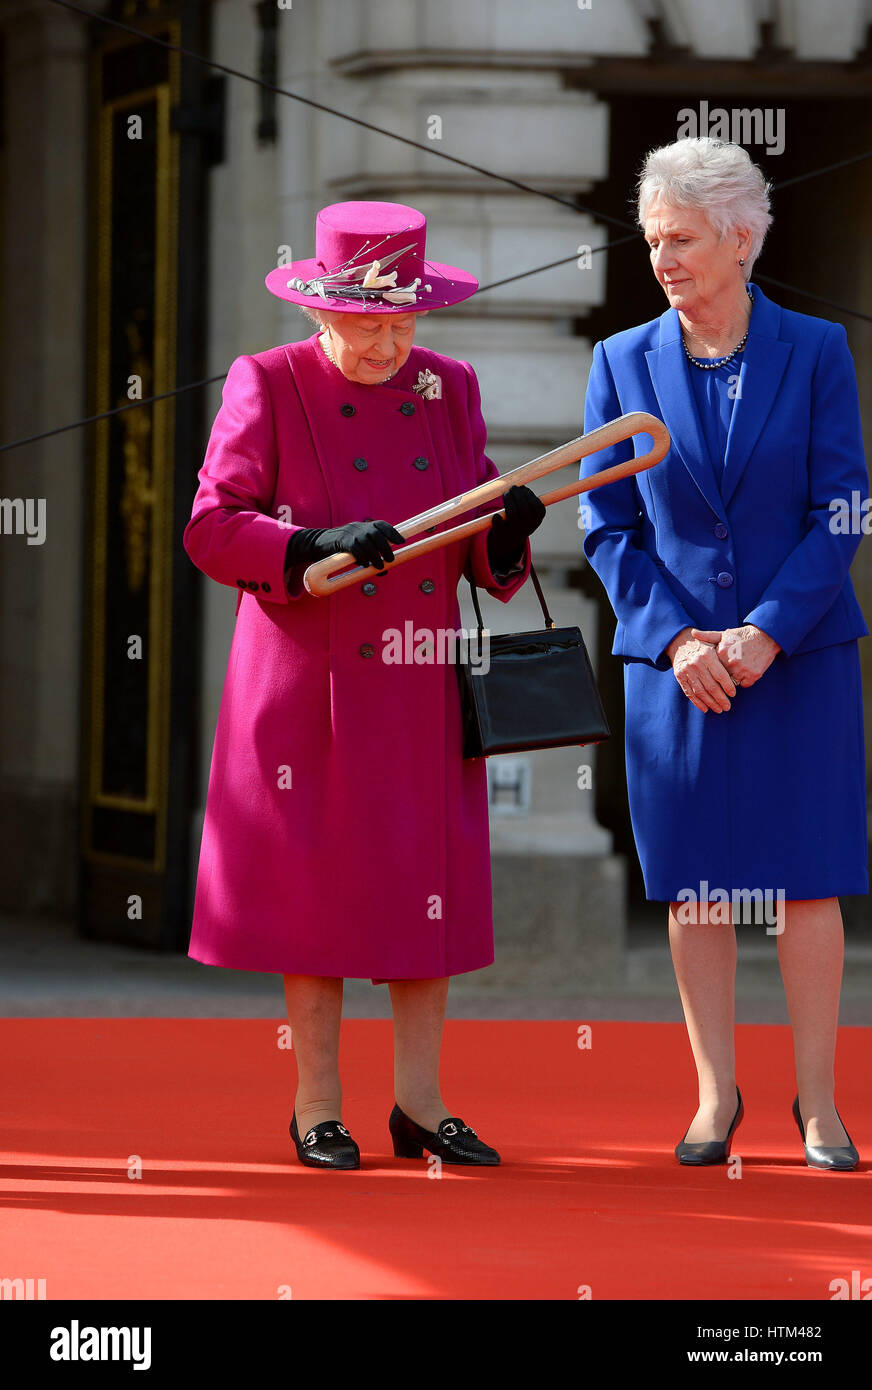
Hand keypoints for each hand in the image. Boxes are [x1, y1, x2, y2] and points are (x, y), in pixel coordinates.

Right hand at [287, 519, 405, 571]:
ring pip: (367, 542)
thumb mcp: (358, 551)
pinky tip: (364, 564)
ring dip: (375, 555)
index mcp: (365, 527)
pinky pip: (355, 548)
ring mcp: (350, 532)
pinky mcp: (341, 540)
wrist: (319, 544)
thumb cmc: (342, 549)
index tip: (401, 541)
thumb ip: (371, 558)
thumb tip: (385, 571)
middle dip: (385, 547)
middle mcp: (359, 527)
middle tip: (390, 559)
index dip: (393, 532)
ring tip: (379, 566)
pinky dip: (361, 556)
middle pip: (377, 534)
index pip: (382, 525)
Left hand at [487, 484, 545, 566]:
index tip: (523, 488)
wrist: (509, 544)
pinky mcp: (502, 535)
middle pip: (524, 507)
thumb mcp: (528, 512)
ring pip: (512, 513)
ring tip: (506, 494)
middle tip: (512, 488)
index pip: (536, 505)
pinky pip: (499, 523)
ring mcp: (516, 531)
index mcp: (537, 520)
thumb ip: (526, 498)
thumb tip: (520, 484)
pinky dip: (497, 517)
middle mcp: (528, 527)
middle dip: (517, 494)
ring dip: (508, 500)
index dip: (528, 494)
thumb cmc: (520, 521)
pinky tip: (497, 514)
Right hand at [666, 626, 735, 712]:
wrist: (680, 643)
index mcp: (707, 655)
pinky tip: (705, 708)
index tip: (733, 694)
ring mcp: (687, 671)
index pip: (720, 675)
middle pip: (711, 686)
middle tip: (727, 707)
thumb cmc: (703, 646)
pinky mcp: (679, 677)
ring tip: (719, 709)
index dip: (728, 686)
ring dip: (711, 703)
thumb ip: (725, 655)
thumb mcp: (714, 644)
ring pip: (701, 692)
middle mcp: (696, 663)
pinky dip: (698, 703)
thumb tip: (739, 670)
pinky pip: (689, 693)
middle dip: (720, 699)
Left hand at [693, 624, 780, 689]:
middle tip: (729, 670)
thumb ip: (708, 636)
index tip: (718, 665)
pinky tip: (747, 671)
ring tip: (739, 669)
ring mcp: (743, 670)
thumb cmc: (743, 636)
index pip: (712, 668)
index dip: (715, 667)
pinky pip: (745, 684)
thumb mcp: (724, 634)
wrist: (766, 637)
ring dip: (734, 679)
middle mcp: (731, 662)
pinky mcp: (753, 675)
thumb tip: (693, 633)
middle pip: (721, 676)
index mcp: (722, 652)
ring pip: (732, 682)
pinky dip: (745, 680)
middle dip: (723, 675)